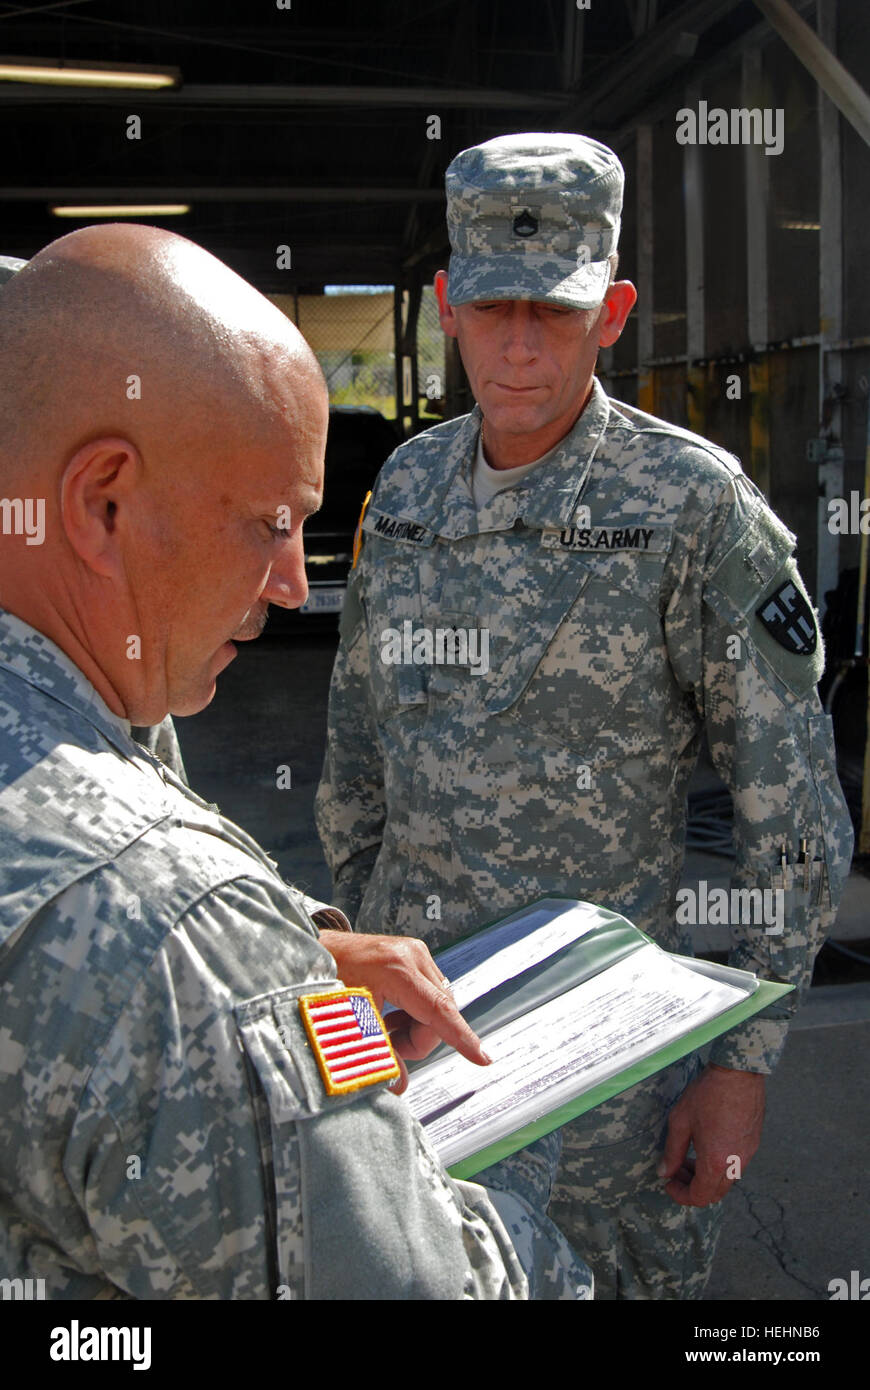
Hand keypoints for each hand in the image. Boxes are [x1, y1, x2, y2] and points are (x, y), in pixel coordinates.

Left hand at [318, 930, 490, 1094]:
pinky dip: (413, 1014)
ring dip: (416, 1028)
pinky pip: (428, 995)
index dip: (460, 1038)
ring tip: (385, 1031)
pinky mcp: (412, 957)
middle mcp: (413, 956)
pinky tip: (389, 1018)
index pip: (439, 1010)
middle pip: (439, 1012)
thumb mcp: (349, 1022)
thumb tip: (399, 1087)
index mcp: (398, 969)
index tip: (482, 1058)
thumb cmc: (324, 980)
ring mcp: (415, 954)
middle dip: (420, 1039)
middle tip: (389, 1047)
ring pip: (436, 1005)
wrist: (313, 950)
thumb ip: (377, 1055)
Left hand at [657, 1063, 765, 1206]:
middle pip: (715, 1193)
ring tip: (690, 1155)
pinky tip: (708, 1144)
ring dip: (706, 1176)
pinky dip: (719, 1164)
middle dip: (693, 1187)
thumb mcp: (681, 1121)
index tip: (669, 1183)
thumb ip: (672, 1151)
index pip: (699, 1196)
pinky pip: (735, 1165)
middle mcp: (735, 1164)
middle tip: (677, 1170)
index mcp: (716, 1162)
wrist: (738, 1072)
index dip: (681, 1195)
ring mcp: (747, 1154)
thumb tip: (665, 1171)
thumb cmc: (707, 1093)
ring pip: (726, 1180)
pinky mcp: (754, 1142)